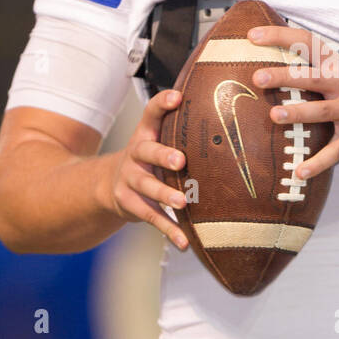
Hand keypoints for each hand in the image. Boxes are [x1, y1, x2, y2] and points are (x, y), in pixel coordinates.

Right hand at [101, 89, 189, 249]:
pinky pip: (150, 217)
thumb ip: (180, 131)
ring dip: (165, 194)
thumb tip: (229, 121)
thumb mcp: (156, 141)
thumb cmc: (149, 160)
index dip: (162, 103)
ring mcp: (130, 179)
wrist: (109, 186)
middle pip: (145, 151)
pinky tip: (184, 242)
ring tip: (183, 202)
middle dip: (162, 155)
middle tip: (181, 160)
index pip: (150, 113)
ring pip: (146, 186)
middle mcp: (135, 154)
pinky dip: (168, 230)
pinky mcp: (130, 204)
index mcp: (145, 134)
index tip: (177, 96)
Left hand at [247, 24, 338, 179]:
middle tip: (258, 76)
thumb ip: (321, 76)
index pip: (307, 44)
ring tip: (274, 115)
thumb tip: (279, 74)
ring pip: (322, 111)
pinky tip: (300, 171)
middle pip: (312, 76)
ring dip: (298, 113)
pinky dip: (318, 162)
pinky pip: (337, 151)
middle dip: (285, 76)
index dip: (280, 37)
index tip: (253, 36)